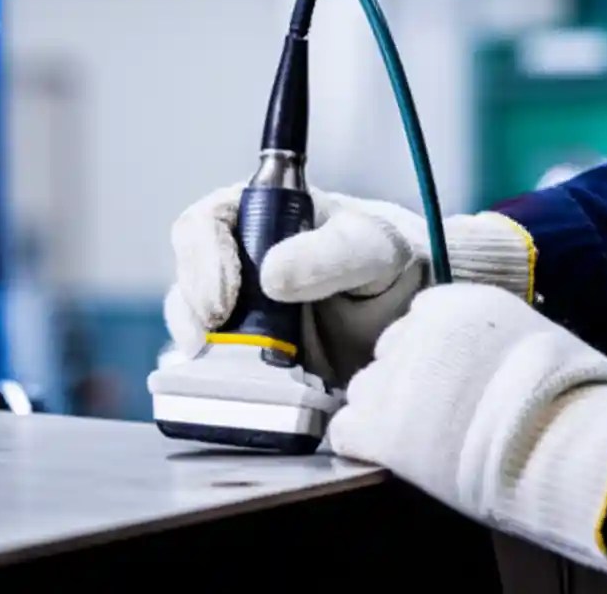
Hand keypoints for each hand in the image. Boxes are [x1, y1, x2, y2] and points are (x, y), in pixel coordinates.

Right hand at [163, 183, 530, 383]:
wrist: (418, 320)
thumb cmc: (397, 264)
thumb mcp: (376, 248)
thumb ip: (331, 254)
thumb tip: (271, 276)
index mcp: (261, 216)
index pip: (206, 224)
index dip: (201, 259)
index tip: (221, 300)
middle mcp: (240, 261)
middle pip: (188, 280)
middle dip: (190, 312)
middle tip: (210, 341)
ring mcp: (240, 311)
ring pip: (193, 328)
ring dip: (201, 352)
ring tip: (227, 371)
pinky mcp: (247, 358)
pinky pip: (213, 369)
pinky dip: (218, 381)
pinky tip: (235, 390)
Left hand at [328, 282, 606, 579]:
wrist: (560, 443)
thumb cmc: (570, 397)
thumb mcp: (536, 336)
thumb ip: (496, 335)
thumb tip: (494, 349)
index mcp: (452, 304)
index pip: (419, 320)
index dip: (435, 354)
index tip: (455, 377)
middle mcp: (411, 332)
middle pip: (389, 352)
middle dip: (408, 379)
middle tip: (440, 411)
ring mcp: (389, 380)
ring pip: (365, 390)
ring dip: (385, 411)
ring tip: (422, 439)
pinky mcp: (376, 428)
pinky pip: (346, 430)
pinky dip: (363, 443)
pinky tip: (391, 456)